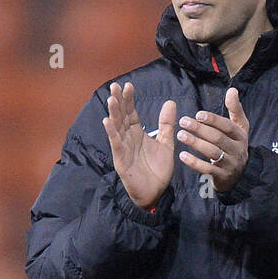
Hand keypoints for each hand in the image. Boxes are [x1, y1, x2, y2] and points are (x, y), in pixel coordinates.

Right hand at [102, 81, 176, 210]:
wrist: (155, 193)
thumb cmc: (158, 170)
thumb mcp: (166, 144)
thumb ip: (166, 125)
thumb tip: (170, 102)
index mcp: (137, 133)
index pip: (131, 112)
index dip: (129, 100)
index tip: (129, 85)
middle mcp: (128, 138)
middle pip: (121, 116)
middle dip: (118, 102)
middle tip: (115, 86)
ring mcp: (123, 148)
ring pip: (116, 127)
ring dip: (113, 113)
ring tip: (111, 99)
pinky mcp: (121, 159)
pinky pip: (115, 143)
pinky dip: (111, 132)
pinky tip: (107, 121)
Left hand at [176, 87, 249, 192]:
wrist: (239, 176)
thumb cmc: (234, 145)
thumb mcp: (239, 128)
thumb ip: (235, 109)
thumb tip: (232, 90)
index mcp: (240, 136)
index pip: (227, 126)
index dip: (213, 120)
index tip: (198, 114)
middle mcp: (237, 150)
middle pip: (218, 138)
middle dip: (200, 129)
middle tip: (183, 122)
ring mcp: (230, 164)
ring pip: (212, 152)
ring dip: (195, 143)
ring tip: (180, 135)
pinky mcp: (221, 176)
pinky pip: (207, 169)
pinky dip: (194, 162)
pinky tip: (182, 155)